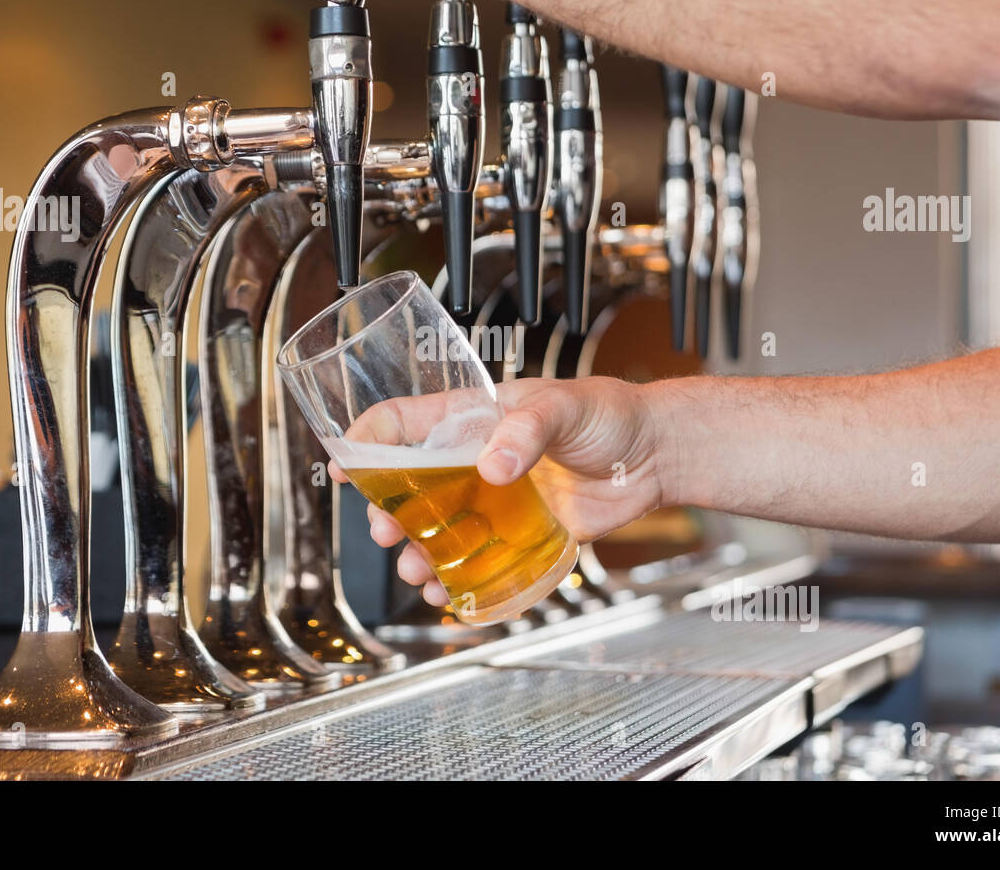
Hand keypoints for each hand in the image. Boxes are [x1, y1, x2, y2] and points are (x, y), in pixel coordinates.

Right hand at [329, 376, 664, 606]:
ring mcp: (496, 499)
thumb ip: (526, 431)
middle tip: (385, 533)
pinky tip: (448, 593)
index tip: (342, 467)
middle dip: (387, 512)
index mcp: (475, 418)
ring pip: (438, 529)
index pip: (404, 422)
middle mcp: (476, 459)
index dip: (367, 442)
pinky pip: (479, 559)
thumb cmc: (610, 414)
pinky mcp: (521, 533)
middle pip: (410, 486)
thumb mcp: (564, 405)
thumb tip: (493, 467)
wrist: (657, 455)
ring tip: (415, 572)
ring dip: (418, 552)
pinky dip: (458, 579)